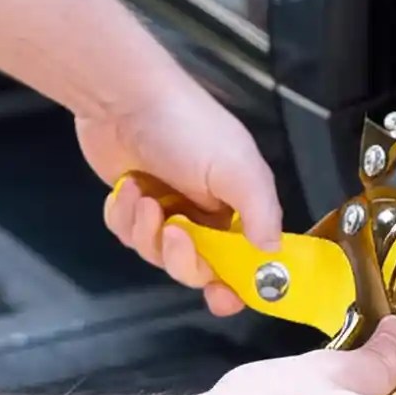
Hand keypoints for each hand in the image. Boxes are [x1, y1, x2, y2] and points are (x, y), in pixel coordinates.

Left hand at [76, 81, 280, 316]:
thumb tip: (273, 252)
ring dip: (147, 230)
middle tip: (172, 230)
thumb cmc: (186, 127)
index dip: (237, 286)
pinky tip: (127, 187)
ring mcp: (168, 210)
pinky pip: (128, 236)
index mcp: (239, 206)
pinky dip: (124, 217)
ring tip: (145, 195)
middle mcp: (206, 213)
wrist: (122, 97)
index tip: (222, 297)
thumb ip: (261, 213)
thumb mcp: (237, 169)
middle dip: (182, 257)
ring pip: (156, 255)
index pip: (245, 263)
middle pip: (197, 268)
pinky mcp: (132, 206)